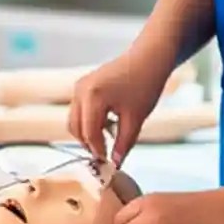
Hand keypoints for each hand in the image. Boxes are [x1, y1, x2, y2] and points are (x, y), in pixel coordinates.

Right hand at [68, 43, 175, 164]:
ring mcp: (80, 86)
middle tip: (107, 155)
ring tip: (111, 138)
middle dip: (89, 143)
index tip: (108, 164)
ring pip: (75, 120)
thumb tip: (115, 164)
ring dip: (88, 133)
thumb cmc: (145, 84)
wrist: (149, 58)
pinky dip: (90, 121)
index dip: (98, 151)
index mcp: (93, 97)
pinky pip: (80, 110)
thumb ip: (123, 144)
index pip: (89, 134)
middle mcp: (81, 90)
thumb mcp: (135, 119)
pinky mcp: (84, 85)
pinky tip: (110, 123)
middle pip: (75, 128)